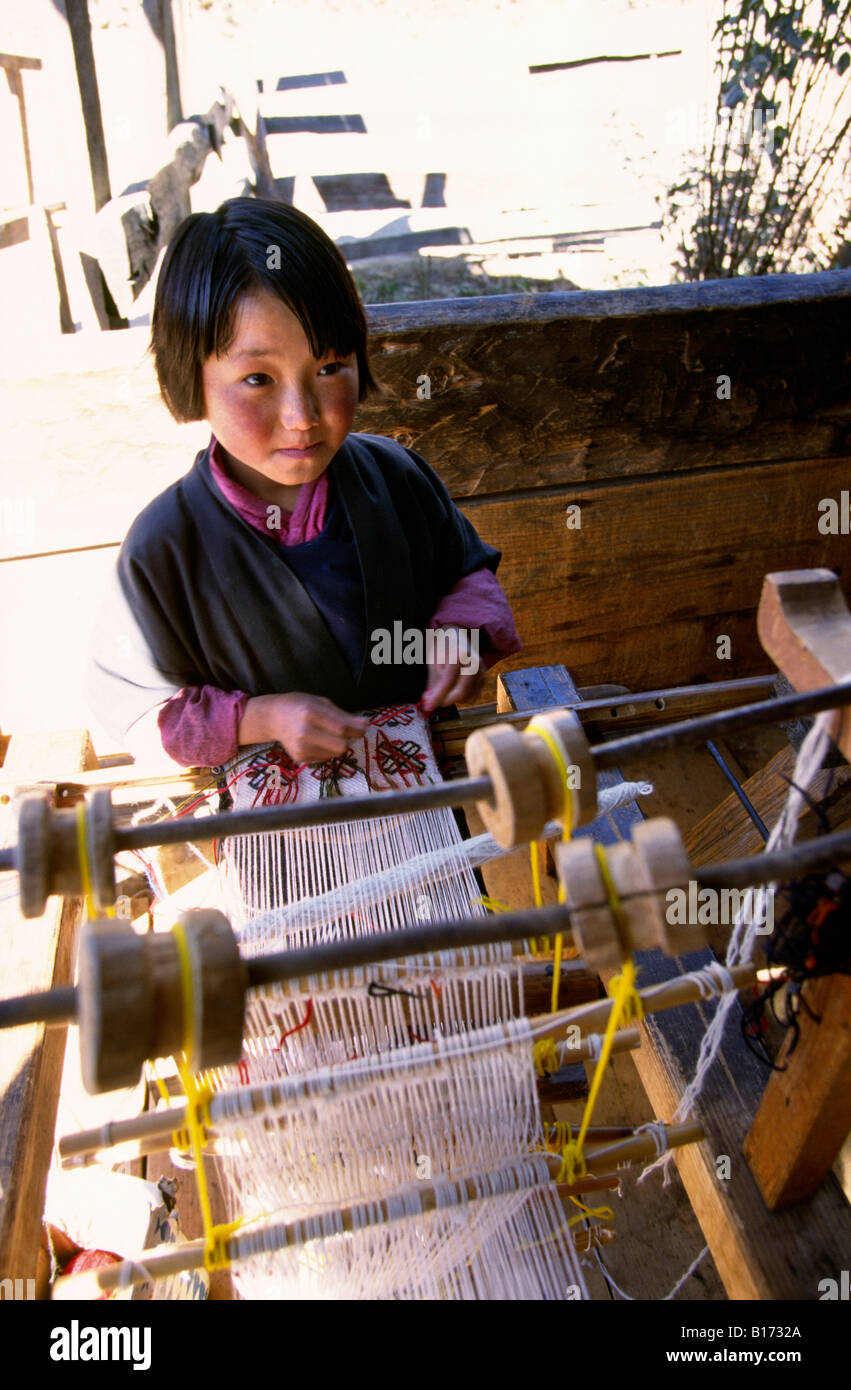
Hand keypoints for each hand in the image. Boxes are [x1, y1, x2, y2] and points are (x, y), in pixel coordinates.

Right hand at [238, 692, 368, 761]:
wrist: (274, 718)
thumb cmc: (301, 706)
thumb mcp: (321, 702)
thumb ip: (343, 715)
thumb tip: (365, 725)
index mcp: (310, 713)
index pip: (341, 728)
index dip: (357, 730)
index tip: (362, 728)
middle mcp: (304, 732)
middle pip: (341, 746)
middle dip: (347, 739)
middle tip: (344, 732)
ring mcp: (301, 747)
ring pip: (335, 754)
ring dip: (337, 745)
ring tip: (326, 734)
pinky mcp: (300, 758)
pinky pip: (325, 758)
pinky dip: (326, 750)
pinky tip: (316, 741)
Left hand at [422, 629, 484, 712]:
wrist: (459, 636)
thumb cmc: (444, 647)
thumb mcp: (434, 661)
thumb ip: (433, 682)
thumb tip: (428, 702)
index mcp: (461, 654)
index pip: (449, 680)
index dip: (438, 695)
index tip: (428, 706)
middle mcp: (475, 663)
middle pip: (462, 692)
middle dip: (446, 700)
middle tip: (433, 702)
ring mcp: (482, 671)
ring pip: (467, 697)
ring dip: (453, 698)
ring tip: (443, 689)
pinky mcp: (484, 679)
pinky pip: (472, 697)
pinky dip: (461, 698)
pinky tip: (453, 689)